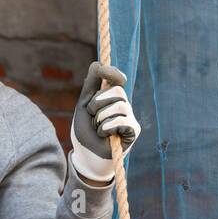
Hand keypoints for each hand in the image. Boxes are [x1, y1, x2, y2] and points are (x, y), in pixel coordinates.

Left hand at [69, 61, 139, 185]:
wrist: (86, 155)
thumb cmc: (85, 131)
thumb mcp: (84, 105)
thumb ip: (91, 85)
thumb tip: (98, 63)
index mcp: (111, 97)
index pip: (116, 78)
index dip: (112, 72)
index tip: (103, 71)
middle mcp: (123, 104)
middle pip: (116, 90)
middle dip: (97, 103)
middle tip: (92, 116)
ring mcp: (130, 117)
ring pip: (119, 105)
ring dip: (100, 118)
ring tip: (97, 128)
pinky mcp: (134, 130)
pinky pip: (121, 120)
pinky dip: (106, 128)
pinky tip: (104, 135)